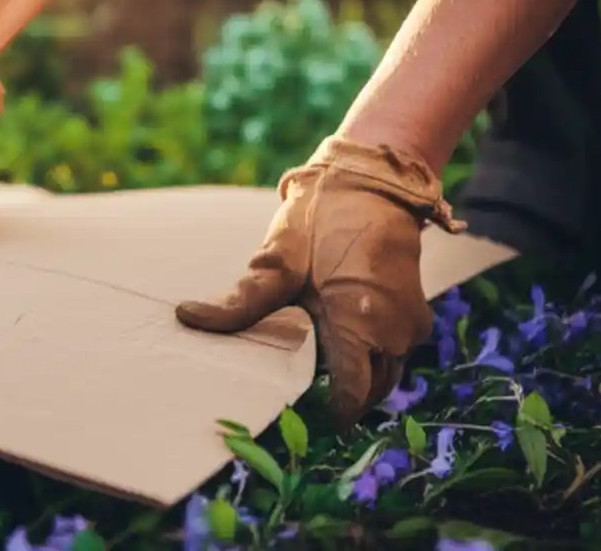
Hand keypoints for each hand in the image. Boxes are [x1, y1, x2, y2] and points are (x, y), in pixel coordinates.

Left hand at [174, 137, 465, 428]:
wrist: (370, 180)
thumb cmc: (322, 220)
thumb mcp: (276, 263)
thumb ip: (239, 302)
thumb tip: (185, 317)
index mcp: (360, 324)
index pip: (354, 395)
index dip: (333, 413)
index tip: (305, 421)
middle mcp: (394, 330)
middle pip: (373, 389)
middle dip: (345, 399)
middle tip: (303, 404)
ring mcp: (411, 321)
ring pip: (387, 370)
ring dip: (360, 378)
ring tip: (319, 379)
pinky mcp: (415, 310)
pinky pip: (395, 349)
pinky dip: (372, 356)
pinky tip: (337, 348)